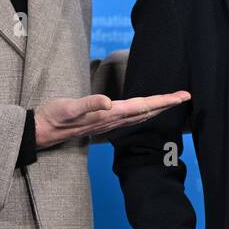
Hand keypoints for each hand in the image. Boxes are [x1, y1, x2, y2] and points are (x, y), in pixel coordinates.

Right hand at [34, 91, 190, 148]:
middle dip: (167, 104)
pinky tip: (147, 111)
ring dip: (158, 108)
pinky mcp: (103, 122)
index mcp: (110, 114)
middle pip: (147, 111)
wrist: (42, 132)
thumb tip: (108, 102)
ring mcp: (109, 123)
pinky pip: (130, 117)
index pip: (143, 106)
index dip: (163, 101)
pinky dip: (143, 112)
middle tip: (186, 96)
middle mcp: (113, 120)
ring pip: (141, 115)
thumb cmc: (54, 117)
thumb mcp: (68, 108)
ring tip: (172, 102)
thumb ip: (88, 104)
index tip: (181, 97)